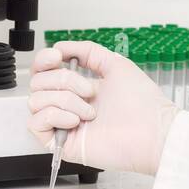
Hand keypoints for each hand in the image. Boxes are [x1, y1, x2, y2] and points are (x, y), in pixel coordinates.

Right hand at [28, 40, 177, 175]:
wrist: (153, 131)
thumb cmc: (142, 103)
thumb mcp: (115, 64)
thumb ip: (87, 51)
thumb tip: (60, 46)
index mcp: (78, 87)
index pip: (44, 71)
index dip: (43, 60)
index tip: (56, 57)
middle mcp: (68, 104)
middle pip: (38, 83)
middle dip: (63, 80)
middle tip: (88, 90)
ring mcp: (64, 123)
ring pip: (35, 101)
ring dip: (64, 100)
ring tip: (89, 110)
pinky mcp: (62, 143)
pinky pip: (36, 124)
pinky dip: (54, 116)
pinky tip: (75, 120)